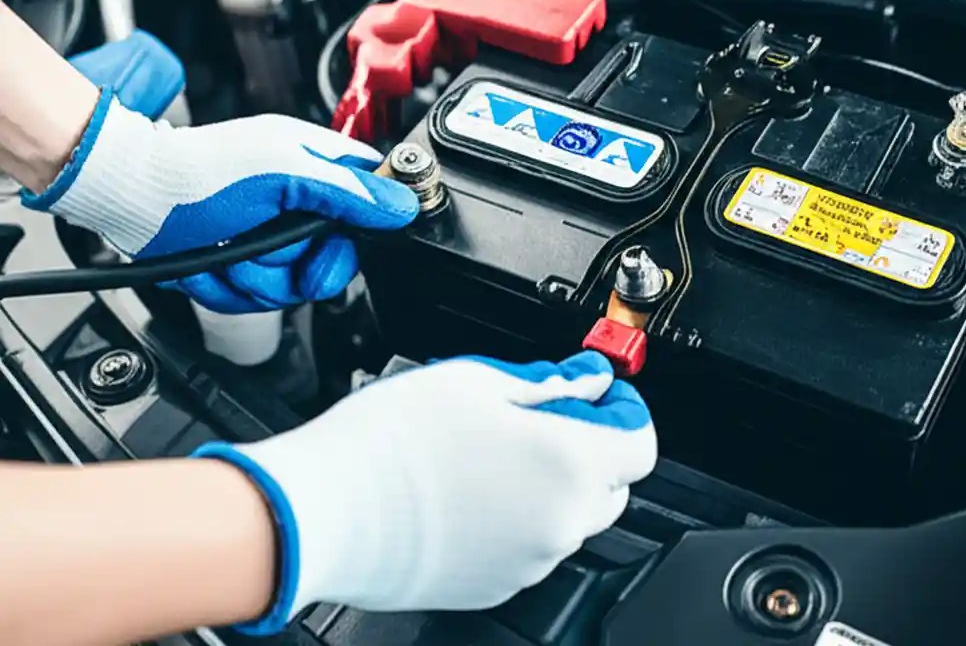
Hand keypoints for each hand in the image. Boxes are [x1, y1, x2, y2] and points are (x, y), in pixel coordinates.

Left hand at [22, 90, 418, 312]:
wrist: (133, 203)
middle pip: (339, 258)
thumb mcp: (284, 171)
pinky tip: (215, 262)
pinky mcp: (245, 270)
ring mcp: (272, 242)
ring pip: (298, 286)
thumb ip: (347, 190)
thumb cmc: (196, 174)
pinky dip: (232, 288)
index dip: (371, 222)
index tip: (346, 234)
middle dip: (303, 264)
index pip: (374, 197)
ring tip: (232, 248)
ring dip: (260, 275)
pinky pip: (260, 299)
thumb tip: (402, 205)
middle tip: (277, 248)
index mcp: (317, 166)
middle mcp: (300, 205)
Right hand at [193, 351, 656, 633]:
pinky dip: (516, 519)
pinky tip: (469, 492)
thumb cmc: (387, 444)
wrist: (322, 513)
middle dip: (589, 447)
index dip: (624, 411)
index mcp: (569, 463)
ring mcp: (530, 562)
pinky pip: (529, 546)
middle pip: (612, 483)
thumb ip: (551, 382)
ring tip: (487, 453)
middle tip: (537, 416)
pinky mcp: (497, 586)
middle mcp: (561, 522)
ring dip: (549, 484)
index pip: (642, 441)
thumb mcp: (478, 381)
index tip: (599, 396)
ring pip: (568, 516)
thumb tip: (587, 383)